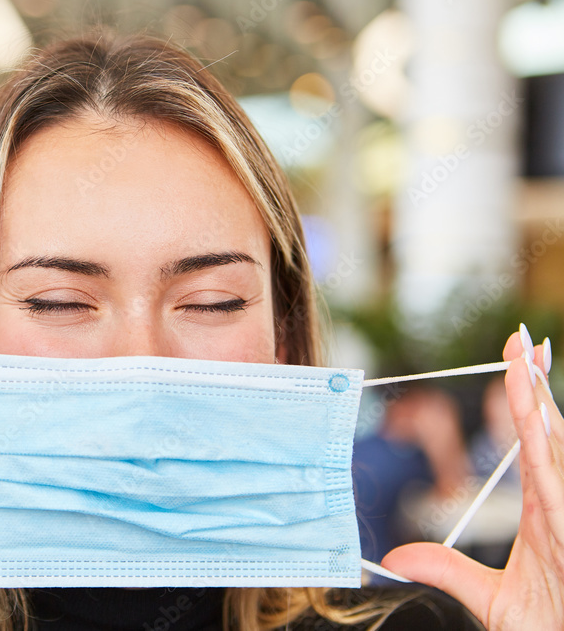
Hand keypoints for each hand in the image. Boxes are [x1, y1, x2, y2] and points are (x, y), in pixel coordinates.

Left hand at [381, 327, 562, 629]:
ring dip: (541, 406)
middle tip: (523, 339)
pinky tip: (539, 420)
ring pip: (556, 450)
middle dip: (536, 386)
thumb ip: (446, 572)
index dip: (526, 401)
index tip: (516, 360)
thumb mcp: (491, 600)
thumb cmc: (552, 629)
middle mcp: (561, 505)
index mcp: (545, 510)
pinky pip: (559, 485)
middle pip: (549, 434)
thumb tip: (395, 557)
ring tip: (527, 363)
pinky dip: (548, 449)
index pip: (533, 443)